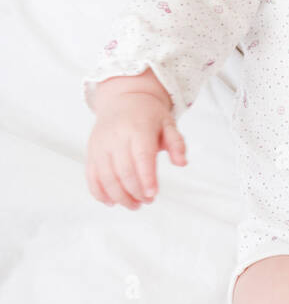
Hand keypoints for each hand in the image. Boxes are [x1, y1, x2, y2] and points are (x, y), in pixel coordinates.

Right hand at [87, 84, 185, 208]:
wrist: (124, 98)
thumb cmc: (149, 114)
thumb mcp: (168, 123)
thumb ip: (177, 143)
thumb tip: (182, 163)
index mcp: (138, 128)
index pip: (141, 156)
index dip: (146, 178)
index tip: (153, 194)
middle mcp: (116, 136)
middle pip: (123, 171)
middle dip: (135, 192)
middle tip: (147, 201)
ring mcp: (101, 144)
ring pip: (106, 177)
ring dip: (119, 196)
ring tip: (134, 205)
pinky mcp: (91, 151)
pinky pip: (91, 176)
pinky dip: (99, 192)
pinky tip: (112, 201)